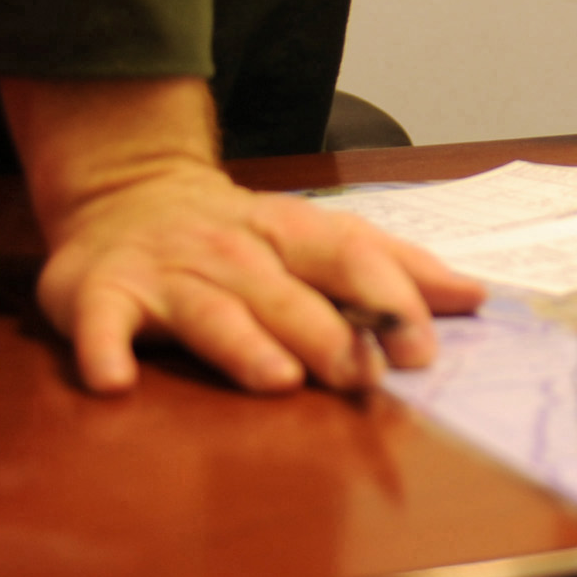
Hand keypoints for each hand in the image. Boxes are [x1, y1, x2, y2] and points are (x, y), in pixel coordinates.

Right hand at [2, 76, 482, 397]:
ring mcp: (167, 272)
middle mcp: (234, 250)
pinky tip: (114, 381)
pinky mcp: (101, 295)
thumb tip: (476, 294)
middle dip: (327, 333)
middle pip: (286, 292)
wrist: (125, 195)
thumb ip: (394, 267)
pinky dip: (104, 351)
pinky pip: (100, 325)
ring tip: (276, 379)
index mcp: (291, 233)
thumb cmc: (241, 234)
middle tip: (363, 378)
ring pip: (211, 312)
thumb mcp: (317, 237)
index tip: (423, 347)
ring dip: (243, 346)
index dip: (388, 298)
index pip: (349, 256)